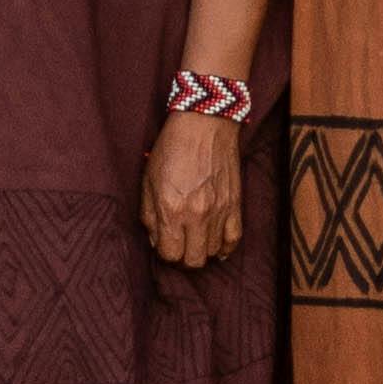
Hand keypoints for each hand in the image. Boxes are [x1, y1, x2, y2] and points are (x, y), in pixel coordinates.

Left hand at [141, 113, 242, 269]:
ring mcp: (219, 211)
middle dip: (182, 258)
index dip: (164, 253)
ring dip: (202, 250)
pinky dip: (224, 247)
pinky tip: (216, 245)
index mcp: (171, 209)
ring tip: (194, 238)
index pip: (169, 254)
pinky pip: (233, 240)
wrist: (204, 123)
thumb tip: (155, 239)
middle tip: (178, 245)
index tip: (163, 243)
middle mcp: (196, 215)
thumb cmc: (171, 147)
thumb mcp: (148, 179)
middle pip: (193, 261)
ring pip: (213, 252)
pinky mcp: (235, 205)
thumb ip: (149, 214)